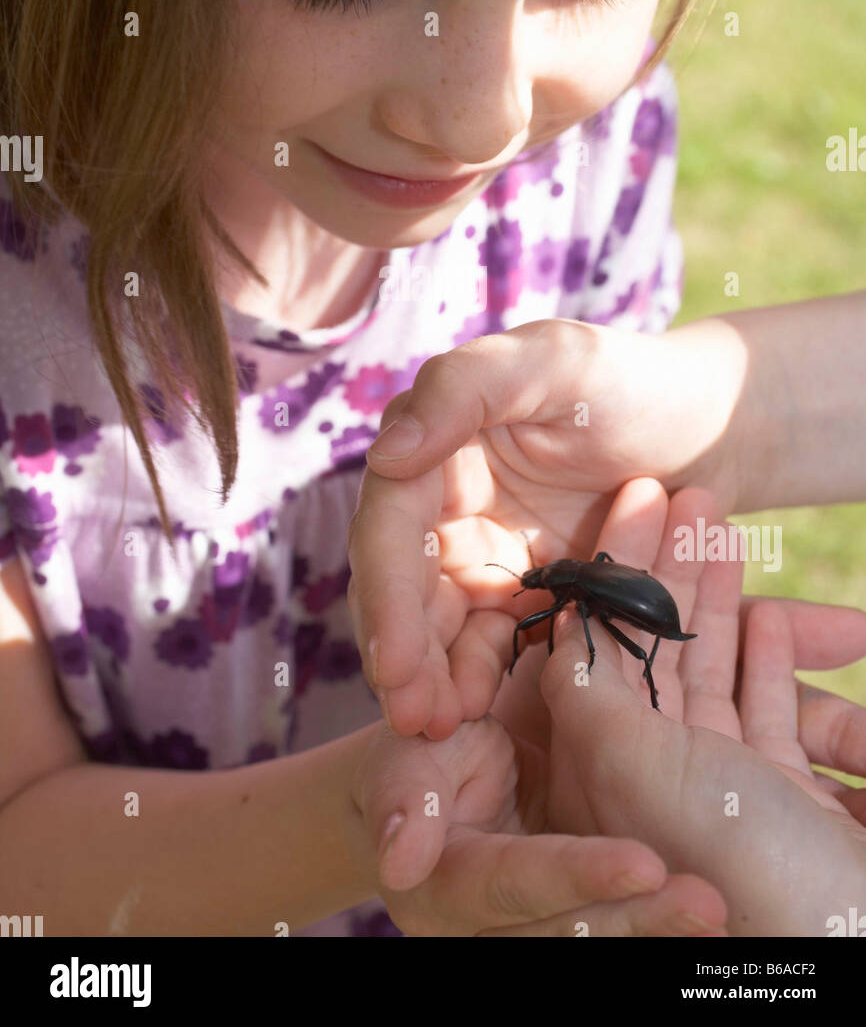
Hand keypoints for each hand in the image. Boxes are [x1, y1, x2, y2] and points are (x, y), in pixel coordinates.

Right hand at [349, 320, 747, 738]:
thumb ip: (464, 389)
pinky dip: (479, 677)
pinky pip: (490, 642)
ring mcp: (480, 552)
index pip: (390, 526)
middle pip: (401, 587)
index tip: (395, 663)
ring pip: (436, 626)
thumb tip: (386, 453)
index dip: (386, 596)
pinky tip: (479, 715)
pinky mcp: (521, 593)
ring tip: (445, 729)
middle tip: (416, 720)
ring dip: (432, 677)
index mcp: (434, 448)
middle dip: (402, 655)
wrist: (708, 426)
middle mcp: (442, 504)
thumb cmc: (630, 379)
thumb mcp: (552, 361)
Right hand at [350, 713, 728, 936]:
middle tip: (706, 902)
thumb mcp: (411, 756)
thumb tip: (404, 848)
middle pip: (569, 931)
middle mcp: (484, 927)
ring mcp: (525, 932)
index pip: (518, 882)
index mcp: (444, 882)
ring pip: (596, 941)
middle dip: (638, 919)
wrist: (428, 784)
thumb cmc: (423, 753)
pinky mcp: (559, 924)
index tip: (645, 863)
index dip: (579, 874)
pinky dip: (656, 929)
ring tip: (717, 910)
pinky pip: (608, 935)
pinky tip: (710, 928)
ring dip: (659, 929)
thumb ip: (411, 795)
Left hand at [539, 480, 865, 935]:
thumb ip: (585, 696)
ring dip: (719, 598)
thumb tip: (564, 627)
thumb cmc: (731, 861)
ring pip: (710, 669)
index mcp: (598, 774)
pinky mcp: (779, 800)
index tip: (633, 500)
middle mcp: (649, 781)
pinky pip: (763, 710)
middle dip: (669, 568)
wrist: (853, 940)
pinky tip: (764, 613)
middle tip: (688, 490)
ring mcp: (717, 791)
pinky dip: (765, 658)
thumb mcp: (631, 770)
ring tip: (725, 526)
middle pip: (653, 648)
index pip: (596, 644)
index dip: (613, 570)